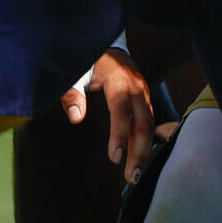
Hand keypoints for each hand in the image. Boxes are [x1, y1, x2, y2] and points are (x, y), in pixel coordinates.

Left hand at [61, 46, 154, 182]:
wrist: (106, 45)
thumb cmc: (88, 61)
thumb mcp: (75, 73)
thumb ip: (72, 94)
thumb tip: (75, 117)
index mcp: (119, 80)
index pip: (122, 112)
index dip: (119, 136)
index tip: (114, 159)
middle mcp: (136, 87)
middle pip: (143, 122)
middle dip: (139, 152)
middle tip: (132, 177)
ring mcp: (143, 92)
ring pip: (149, 124)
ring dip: (144, 150)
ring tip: (135, 173)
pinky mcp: (144, 98)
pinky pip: (148, 121)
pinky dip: (145, 140)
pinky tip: (138, 157)